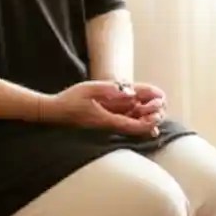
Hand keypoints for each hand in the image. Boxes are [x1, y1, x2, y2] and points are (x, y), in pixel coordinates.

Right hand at [40, 81, 160, 135]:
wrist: (54, 111)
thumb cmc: (70, 100)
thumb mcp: (89, 89)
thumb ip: (109, 89)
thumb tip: (129, 91)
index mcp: (107, 120)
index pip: (133, 126)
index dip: (149, 122)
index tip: (158, 113)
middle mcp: (109, 125)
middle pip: (136, 126)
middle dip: (151, 118)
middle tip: (161, 105)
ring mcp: (107, 123)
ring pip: (132, 123)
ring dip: (145, 115)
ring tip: (157, 103)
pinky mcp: (105, 120)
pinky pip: (124, 119)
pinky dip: (136, 114)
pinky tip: (143, 105)